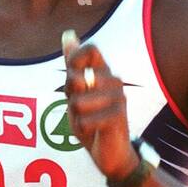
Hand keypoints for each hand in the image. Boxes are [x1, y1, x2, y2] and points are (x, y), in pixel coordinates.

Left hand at [61, 30, 137, 183]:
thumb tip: (68, 33)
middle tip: (83, 110)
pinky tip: (94, 131)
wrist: (111, 153)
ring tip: (89, 121)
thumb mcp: (77, 92)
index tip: (73, 82)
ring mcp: (119, 97)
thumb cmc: (93, 120)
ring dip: (76, 117)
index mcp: (104, 71)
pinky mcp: (119, 117)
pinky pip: (84, 121)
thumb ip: (73, 65)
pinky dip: (82, 129)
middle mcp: (114, 80)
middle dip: (70, 98)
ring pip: (77, 102)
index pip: (89, 49)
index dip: (74, 63)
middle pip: (75, 79)